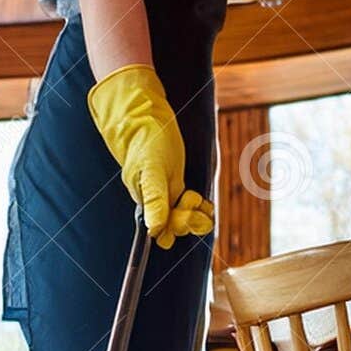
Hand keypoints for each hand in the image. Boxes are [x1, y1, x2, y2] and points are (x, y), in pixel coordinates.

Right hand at [87, 65, 212, 249]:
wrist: (147, 119)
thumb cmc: (148, 141)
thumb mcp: (152, 169)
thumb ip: (153, 199)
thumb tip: (153, 231)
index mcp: (144, 201)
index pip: (162, 229)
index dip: (179, 224)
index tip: (191, 208)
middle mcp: (153, 202)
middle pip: (174, 226)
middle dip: (190, 219)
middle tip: (199, 204)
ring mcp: (164, 195)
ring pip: (182, 218)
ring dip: (197, 215)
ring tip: (205, 206)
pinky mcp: (172, 186)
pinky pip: (186, 206)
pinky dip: (199, 208)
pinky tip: (205, 204)